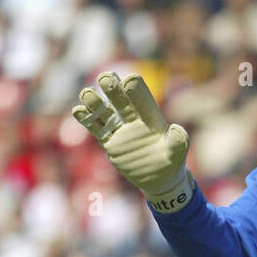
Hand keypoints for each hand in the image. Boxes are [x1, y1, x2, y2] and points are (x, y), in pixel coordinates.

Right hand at [72, 72, 193, 211]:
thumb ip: (178, 141)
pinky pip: (98, 129)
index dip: (137, 91)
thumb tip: (176, 129)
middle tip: (105, 77)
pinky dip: (87, 120)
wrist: (159, 179)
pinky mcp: (111, 143)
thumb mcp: (178, 153)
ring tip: (86, 93)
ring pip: (106, 113)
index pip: (144, 102)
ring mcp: (122, 131)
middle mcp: (135, 121)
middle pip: (122, 102)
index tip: (128, 80)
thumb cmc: (172, 162)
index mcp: (152, 120)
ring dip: (96, 103)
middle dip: (113, 90)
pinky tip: (77, 110)